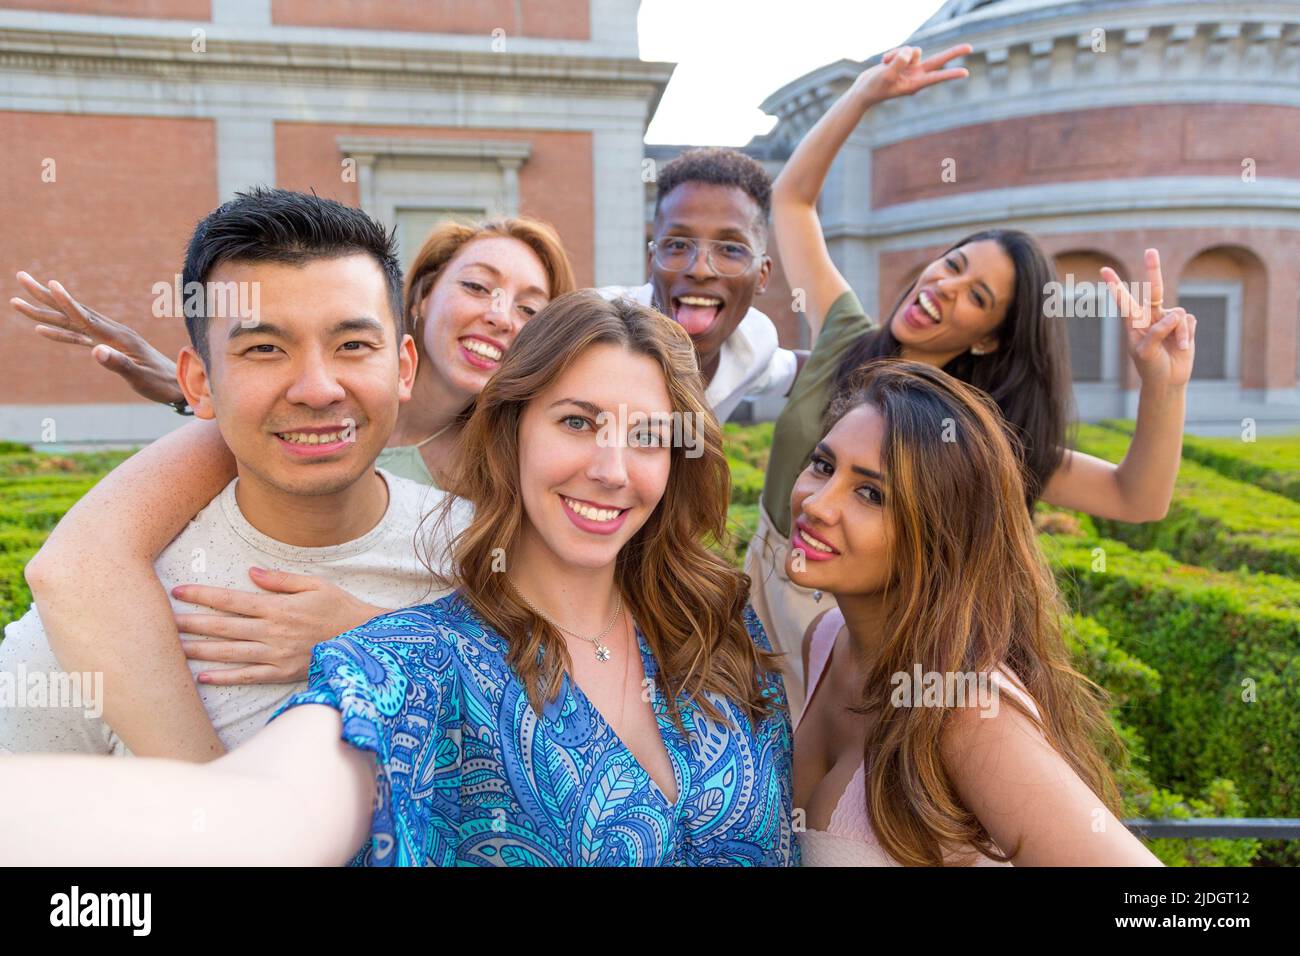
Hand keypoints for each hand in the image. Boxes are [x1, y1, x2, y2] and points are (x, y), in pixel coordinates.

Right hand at [10, 271, 183, 405]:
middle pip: (72, 311)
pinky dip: (59, 332)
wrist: (179, 383)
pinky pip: (78, 335)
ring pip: (71, 320)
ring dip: (46, 309)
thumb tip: (95, 351)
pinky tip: (42, 330)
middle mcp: (112, 332)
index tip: (51, 284)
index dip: (67, 302)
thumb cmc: (160, 383)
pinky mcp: (108, 346)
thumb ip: (118, 363)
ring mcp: (108, 338)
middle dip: (44, 296)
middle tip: (20, 277)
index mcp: (119, 337)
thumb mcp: (140, 377)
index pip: (86, 317)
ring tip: (20, 300)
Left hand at [172, 567, 387, 684]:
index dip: (202, 595)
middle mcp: (271, 631)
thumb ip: (281, 579)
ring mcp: (275, 655)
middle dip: (190, 623)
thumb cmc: (341, 609)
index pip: (230, 600)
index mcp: (277, 607)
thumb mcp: (316, 584)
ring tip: (172, 648)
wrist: (365, 640)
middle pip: (222, 627)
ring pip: (229, 653)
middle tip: (162, 622)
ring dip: (198, 650)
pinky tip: (202, 676)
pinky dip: (224, 677)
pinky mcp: (282, 673)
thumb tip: (251, 572)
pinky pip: (247, 676)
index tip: (178, 592)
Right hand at [857, 43, 971, 103]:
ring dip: (898, 53)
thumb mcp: (885, 75)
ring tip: (885, 63)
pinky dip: (892, 53)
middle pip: (938, 60)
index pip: (936, 77)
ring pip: (912, 50)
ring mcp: (911, 67)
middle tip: (971, 47)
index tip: (966, 73)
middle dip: (953, 53)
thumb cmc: (874, 88)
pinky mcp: (905, 61)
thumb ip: (898, 63)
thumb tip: (909, 51)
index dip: (950, 74)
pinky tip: (884, 62)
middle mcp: (916, 75)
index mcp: (915, 84)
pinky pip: (903, 49)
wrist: (864, 90)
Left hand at [1101, 249, 1196, 389]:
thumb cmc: (1150, 367)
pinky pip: (1188, 322)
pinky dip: (1186, 335)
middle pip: (1153, 289)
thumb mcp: (1145, 352)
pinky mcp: (1184, 324)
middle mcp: (1151, 316)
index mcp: (1134, 322)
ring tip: (1175, 347)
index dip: (1115, 286)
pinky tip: (1182, 347)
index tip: (1104, 270)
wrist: (1168, 380)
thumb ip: (1156, 331)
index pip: (1124, 300)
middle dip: (1152, 269)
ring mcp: (1168, 319)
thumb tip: (1175, 313)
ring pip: (1177, 314)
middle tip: (1150, 251)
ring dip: (1178, 332)